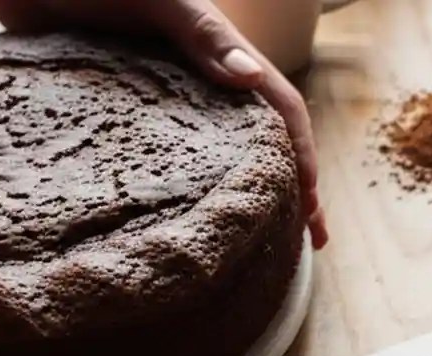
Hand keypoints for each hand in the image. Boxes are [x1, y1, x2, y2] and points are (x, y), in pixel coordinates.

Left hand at [0, 0, 327, 248]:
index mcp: (216, 49)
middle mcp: (197, 77)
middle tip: (303, 247)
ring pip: (217, 152)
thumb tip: (250, 78)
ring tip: (257, 242)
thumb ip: (200, 33)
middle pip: (258, 138)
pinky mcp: (118, 112)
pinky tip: (186, 222)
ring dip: (243, 192)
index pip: (278, 108)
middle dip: (287, 187)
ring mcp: (160, 98)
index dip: (302, 158)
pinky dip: (186, 190)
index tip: (312, 211)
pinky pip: (163, 158)